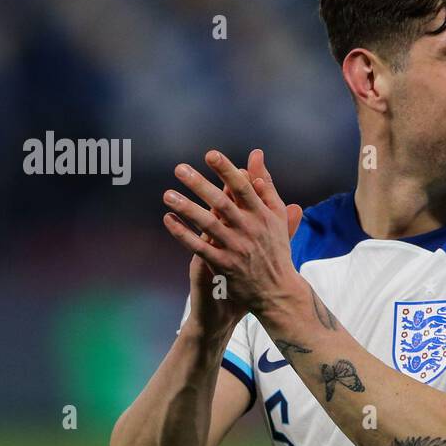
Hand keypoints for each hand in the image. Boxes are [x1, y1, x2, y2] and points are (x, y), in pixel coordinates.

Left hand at [164, 149, 304, 319]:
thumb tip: (256, 154)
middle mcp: (250, 229)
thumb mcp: (276, 215)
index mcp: (263, 215)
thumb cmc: (276, 248)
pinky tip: (168, 219)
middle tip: (180, 169)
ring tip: (168, 194)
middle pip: (222, 204)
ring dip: (187, 209)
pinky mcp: (224, 265)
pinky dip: (183, 234)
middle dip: (201, 185)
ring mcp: (236, 248)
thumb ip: (265, 184)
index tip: (210, 155)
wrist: (278, 291)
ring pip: (208, 225)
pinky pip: (200, 247)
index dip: (227, 171)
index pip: (243, 188)